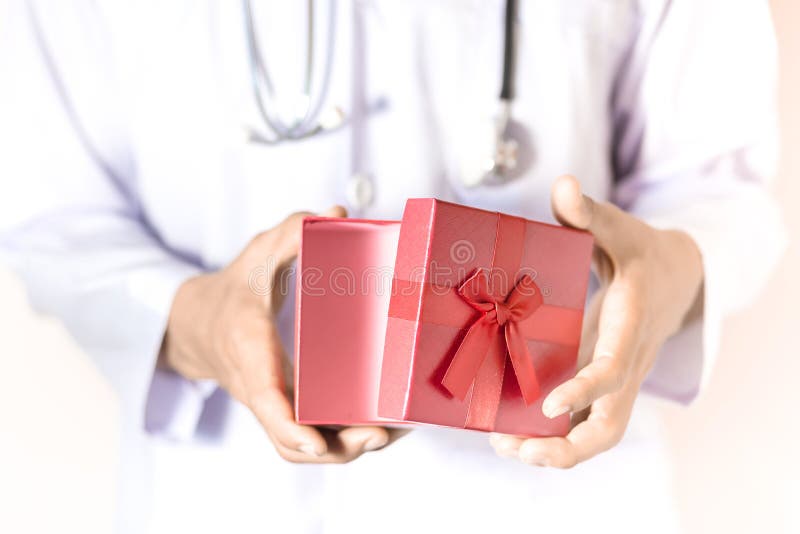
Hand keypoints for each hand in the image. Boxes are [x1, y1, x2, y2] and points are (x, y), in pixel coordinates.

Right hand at [162, 206, 405, 462]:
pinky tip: (381, 429)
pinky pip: (309, 436)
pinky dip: (340, 442)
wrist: (196, 325)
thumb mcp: (256, 254)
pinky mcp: (285, 408)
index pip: (265, 398)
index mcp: (248, 349)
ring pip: (301, 446)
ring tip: (391, 434)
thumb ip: (291, 233)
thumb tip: (335, 214)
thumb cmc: (233, 290)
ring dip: (343, 450)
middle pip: (291, 439)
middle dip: (335, 448)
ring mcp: (272, 404)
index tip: (318, 443)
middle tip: (380, 434)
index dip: (291, 426)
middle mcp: (257, 387)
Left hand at [490, 175, 703, 467]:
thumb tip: (564, 185)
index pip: (613, 369)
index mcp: (630, 327)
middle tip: (518, 448)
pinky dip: (554, 435)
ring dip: (557, 450)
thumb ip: (589, 212)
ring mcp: (616, 380)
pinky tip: (512, 432)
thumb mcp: (619, 227)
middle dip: (568, 447)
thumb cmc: (641, 251)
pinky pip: (584, 422)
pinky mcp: (603, 384)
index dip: (584, 389)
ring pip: (598, 434)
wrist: (676, 276)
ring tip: (505, 447)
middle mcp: (627, 364)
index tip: (547, 403)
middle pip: (610, 426)